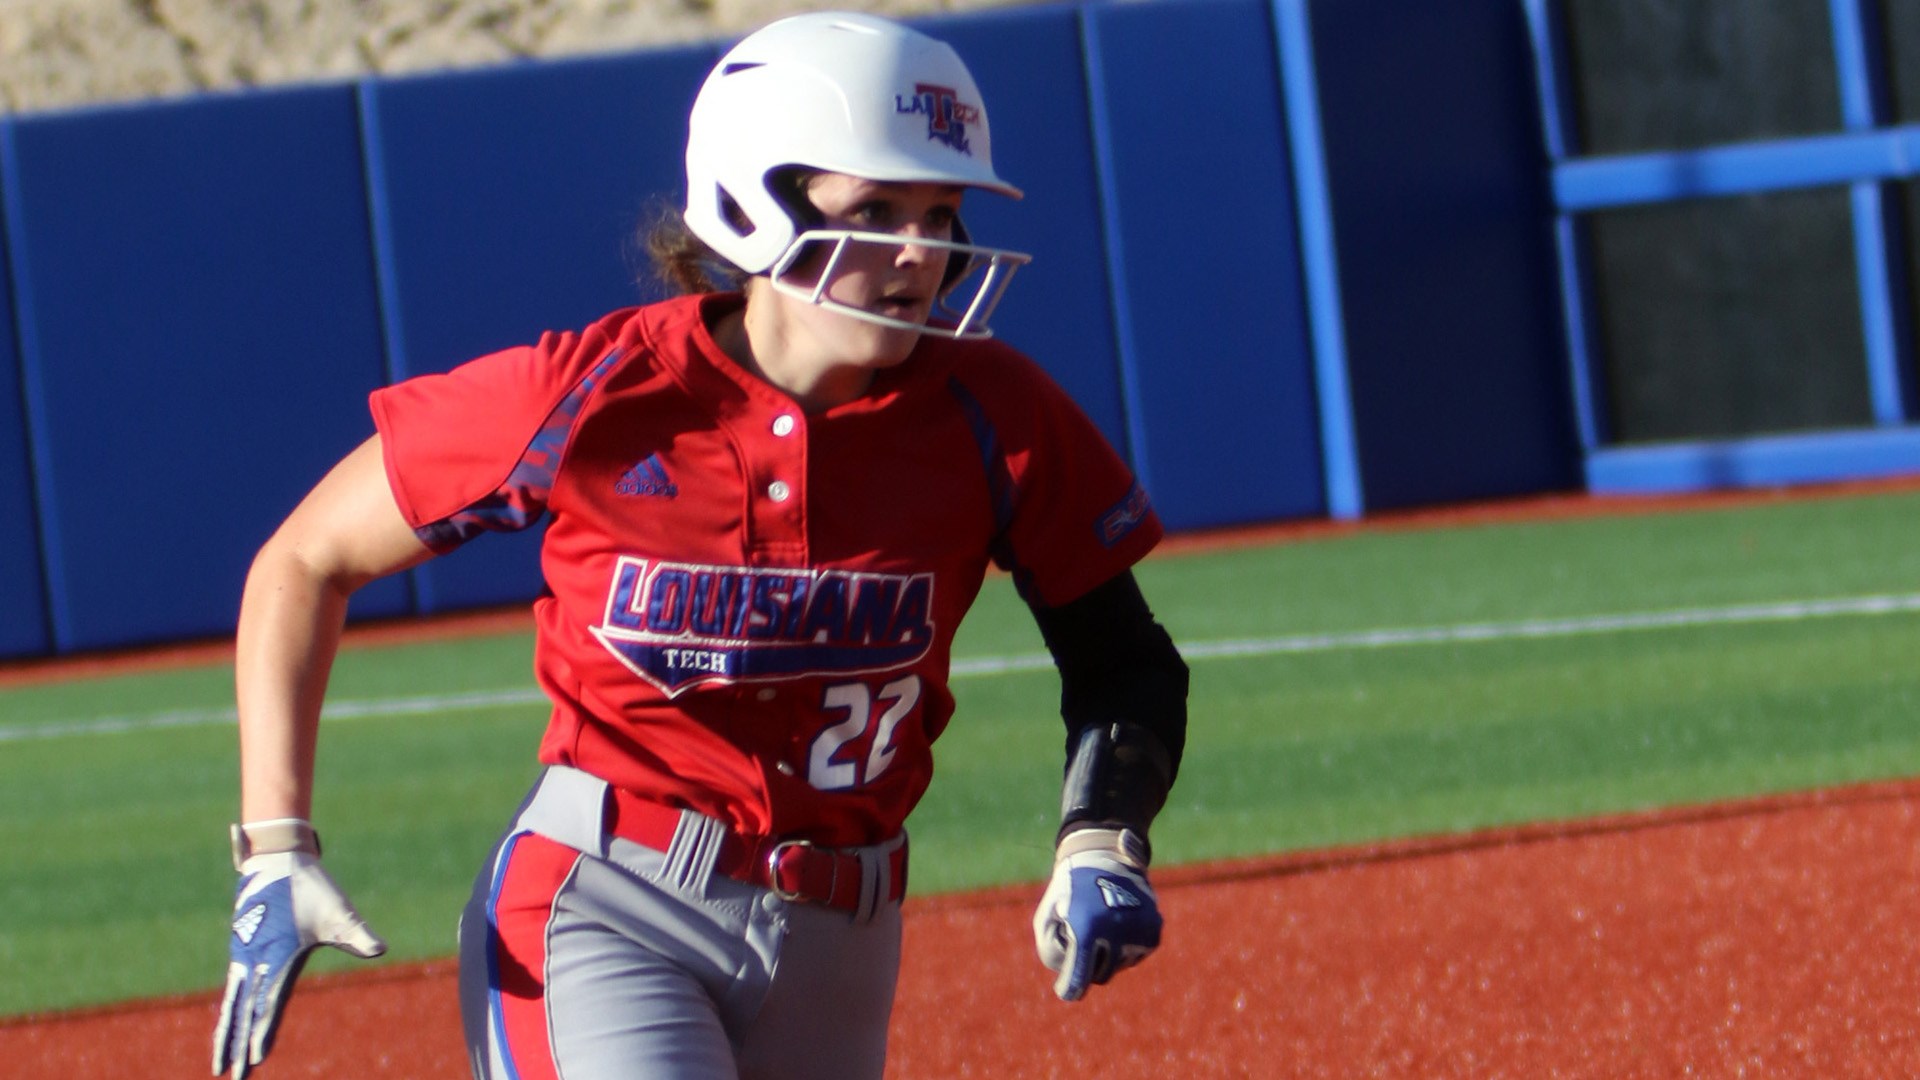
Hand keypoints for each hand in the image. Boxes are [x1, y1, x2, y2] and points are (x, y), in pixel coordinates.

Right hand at [212, 852, 385, 1077]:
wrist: (279, 859)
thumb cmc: (312, 887)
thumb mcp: (338, 911)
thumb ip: (357, 934)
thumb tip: (381, 949)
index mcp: (278, 958)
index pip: (268, 1005)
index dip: (262, 1032)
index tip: (255, 1059)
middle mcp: (256, 962)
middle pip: (246, 1014)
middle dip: (238, 1049)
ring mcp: (245, 957)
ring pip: (233, 1006)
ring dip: (227, 1036)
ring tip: (220, 1067)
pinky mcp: (242, 951)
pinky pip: (232, 991)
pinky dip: (227, 1014)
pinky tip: (227, 1028)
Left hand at [1031, 827, 1160, 1000]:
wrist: (1105, 856)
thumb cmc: (1068, 891)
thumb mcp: (1048, 917)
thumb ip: (1052, 953)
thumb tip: (1074, 984)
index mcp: (1087, 928)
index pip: (1080, 975)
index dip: (1070, 987)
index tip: (1068, 992)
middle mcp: (1117, 932)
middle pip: (1100, 975)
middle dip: (1088, 962)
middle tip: (1082, 935)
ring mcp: (1139, 932)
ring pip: (1119, 966)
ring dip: (1107, 954)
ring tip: (1101, 924)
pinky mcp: (1153, 933)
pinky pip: (1134, 955)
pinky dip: (1124, 946)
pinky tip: (1116, 924)